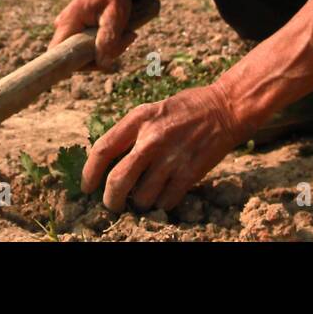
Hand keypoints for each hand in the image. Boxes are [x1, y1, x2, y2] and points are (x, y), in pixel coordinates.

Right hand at [49, 0, 131, 69]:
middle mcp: (64, 27)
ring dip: (107, 50)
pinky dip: (106, 44)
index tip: (99, 64)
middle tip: (125, 42)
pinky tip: (120, 35)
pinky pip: (89, 46)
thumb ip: (108, 39)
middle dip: (101, 57)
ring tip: (127, 35)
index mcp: (68, 23)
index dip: (72, 66)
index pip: (57, 55)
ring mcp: (71, 28)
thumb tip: (102, 63)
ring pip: (85, 53)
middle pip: (76, 57)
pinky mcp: (79, 29)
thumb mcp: (115, 15)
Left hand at [82, 82, 244, 212]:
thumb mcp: (152, 110)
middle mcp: (151, 138)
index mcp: (139, 119)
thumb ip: (131, 132)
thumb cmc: (185, 110)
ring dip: (141, 203)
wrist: (225, 108)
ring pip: (142, 198)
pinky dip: (163, 203)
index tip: (87, 187)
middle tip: (113, 205)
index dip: (89, 173)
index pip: (102, 149)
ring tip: (147, 195)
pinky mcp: (189, 172)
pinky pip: (166, 201)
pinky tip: (166, 193)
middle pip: (117, 181)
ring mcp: (171, 157)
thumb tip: (106, 164)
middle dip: (111, 200)